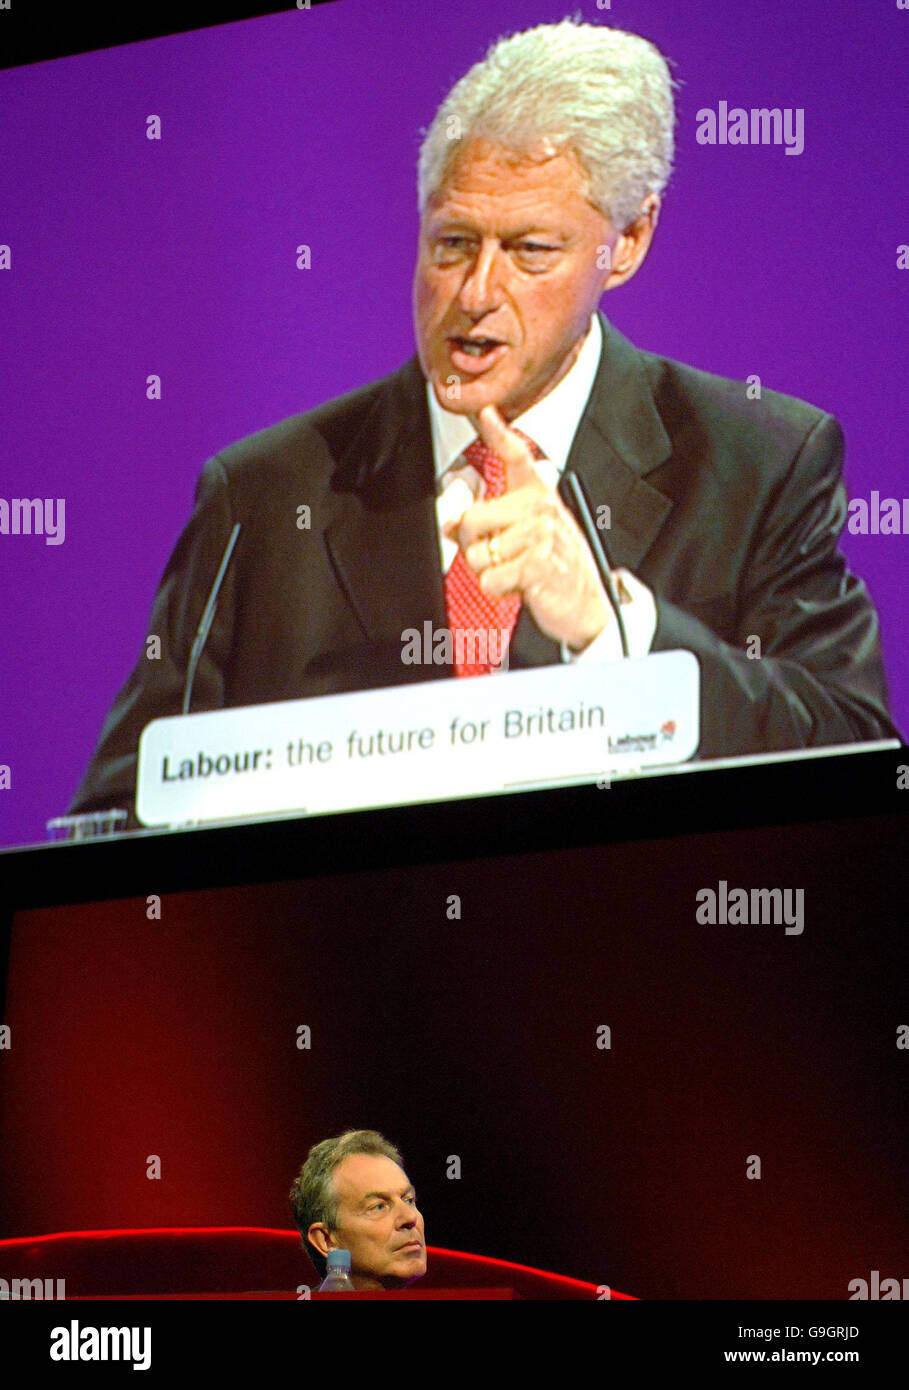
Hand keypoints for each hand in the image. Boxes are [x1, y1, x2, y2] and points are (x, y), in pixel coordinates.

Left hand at [457, 404, 611, 650]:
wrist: (587, 605)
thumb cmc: (553, 568)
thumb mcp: (525, 538)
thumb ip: (491, 526)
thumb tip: (450, 525)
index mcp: (539, 496)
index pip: (517, 456)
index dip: (498, 432)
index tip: (486, 412)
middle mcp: (541, 509)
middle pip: (472, 520)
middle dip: (475, 547)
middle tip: (501, 559)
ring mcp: (541, 535)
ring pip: (478, 555)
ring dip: (490, 573)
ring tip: (517, 574)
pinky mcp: (538, 564)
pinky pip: (489, 579)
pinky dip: (498, 591)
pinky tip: (521, 587)